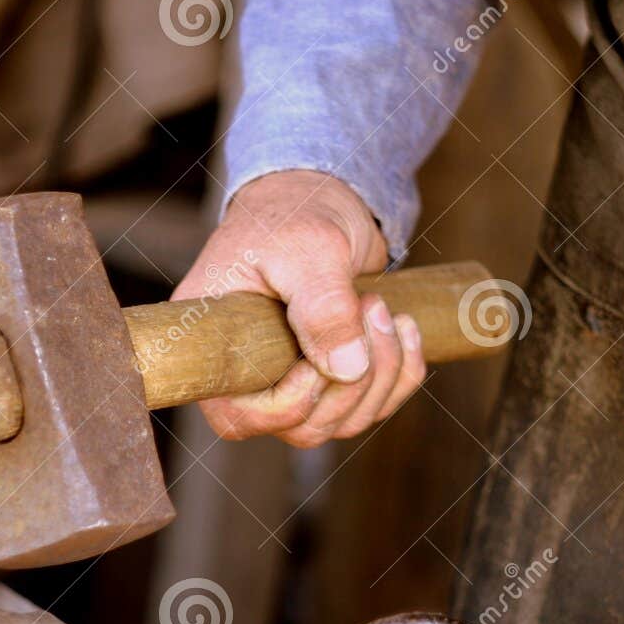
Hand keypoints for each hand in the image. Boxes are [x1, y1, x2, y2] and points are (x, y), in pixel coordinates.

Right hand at [172, 170, 426, 447]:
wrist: (323, 195)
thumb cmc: (296, 211)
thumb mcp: (307, 248)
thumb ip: (323, 306)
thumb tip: (347, 370)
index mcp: (217, 343)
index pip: (239, 416)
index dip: (289, 403)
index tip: (320, 353)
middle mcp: (249, 373)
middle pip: (303, 427)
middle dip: (353, 381)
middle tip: (372, 309)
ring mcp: (291, 379)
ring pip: (343, 421)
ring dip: (383, 375)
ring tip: (387, 311)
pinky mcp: (331, 376)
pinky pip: (371, 405)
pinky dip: (401, 375)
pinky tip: (407, 329)